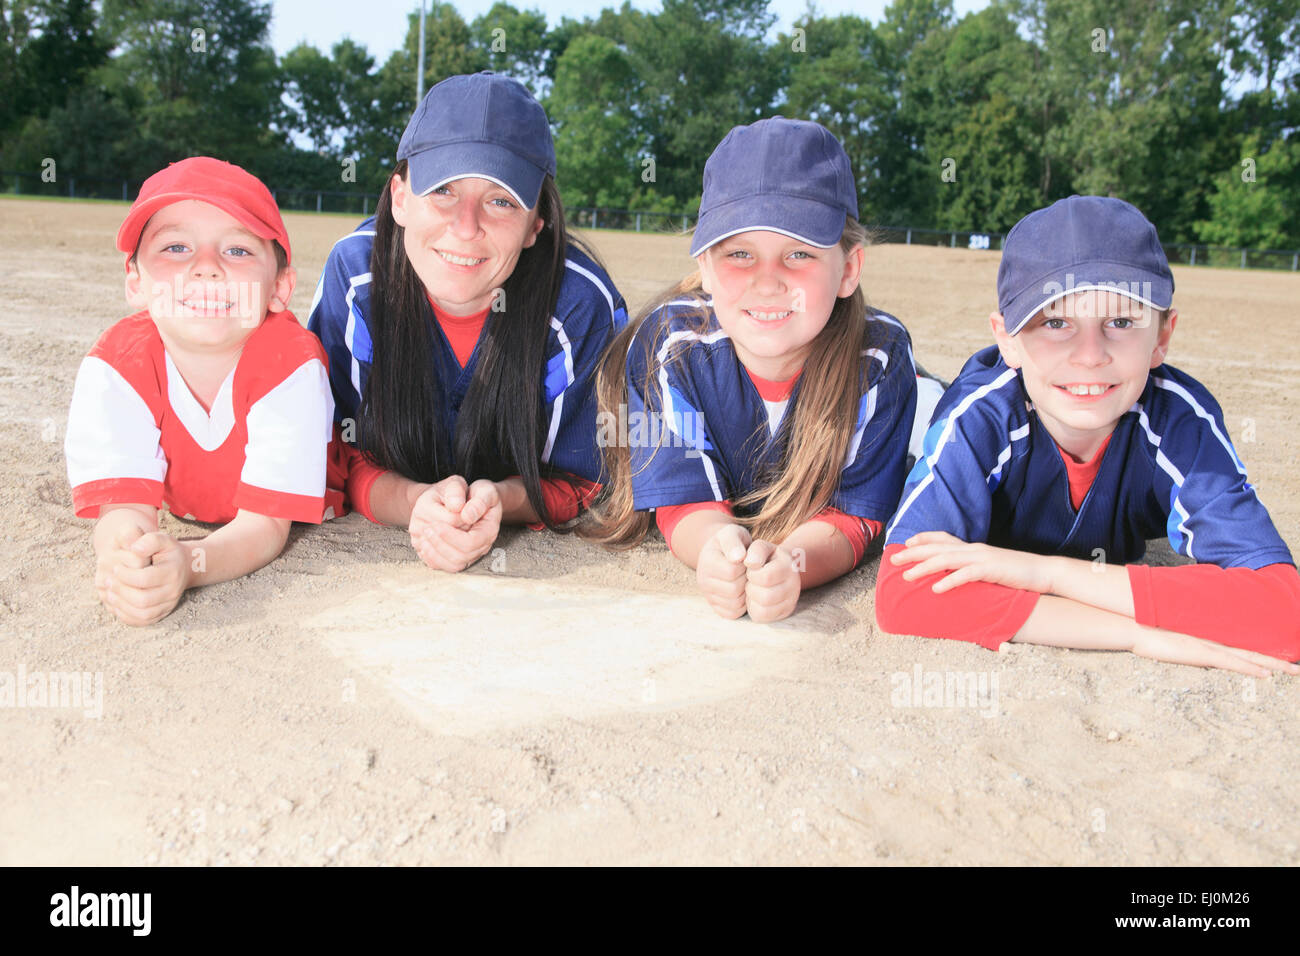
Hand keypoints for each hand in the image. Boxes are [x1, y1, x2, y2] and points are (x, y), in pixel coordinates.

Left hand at [97, 531, 189, 625]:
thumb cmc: (167, 552)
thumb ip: (149, 539)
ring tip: (110, 593)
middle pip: (143, 600)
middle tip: (108, 581)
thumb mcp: (162, 540)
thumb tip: (135, 548)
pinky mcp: (163, 613)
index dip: (125, 575)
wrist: (183, 566)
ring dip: (121, 605)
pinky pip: (143, 621)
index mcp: (172, 572)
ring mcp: (169, 604)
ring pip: (143, 613)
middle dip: (121, 591)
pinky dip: (126, 616)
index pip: (144, 579)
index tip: (115, 567)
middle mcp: (173, 591)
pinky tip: (116, 604)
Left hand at [408, 476, 501, 571]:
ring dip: (435, 552)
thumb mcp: (483, 489)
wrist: (473, 499)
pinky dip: (432, 558)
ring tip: (425, 534)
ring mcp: (470, 554)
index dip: (452, 536)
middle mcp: (482, 546)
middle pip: (461, 557)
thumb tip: (466, 515)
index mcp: (489, 530)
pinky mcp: (457, 557)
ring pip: (453, 566)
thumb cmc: (478, 494)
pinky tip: (424, 543)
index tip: (436, 524)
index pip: (471, 542)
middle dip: (441, 544)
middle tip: (427, 528)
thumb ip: (478, 500)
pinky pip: (445, 567)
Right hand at [696, 524, 750, 618]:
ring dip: (746, 593)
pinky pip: (733, 613)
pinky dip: (742, 605)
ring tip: (745, 580)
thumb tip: (738, 557)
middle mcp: (703, 581)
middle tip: (747, 572)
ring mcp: (708, 596)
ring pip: (735, 603)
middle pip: (734, 589)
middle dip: (746, 580)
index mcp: (707, 562)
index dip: (745, 566)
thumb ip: (734, 542)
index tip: (747, 560)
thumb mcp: (732, 533)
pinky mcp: (715, 607)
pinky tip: (742, 592)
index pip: (732, 571)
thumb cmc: (731, 543)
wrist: (721, 554)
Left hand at [742, 540, 801, 622]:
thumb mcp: (761, 548)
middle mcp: (795, 585)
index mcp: (789, 566)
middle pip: (766, 597)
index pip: (766, 577)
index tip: (751, 570)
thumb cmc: (765, 558)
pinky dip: (753, 609)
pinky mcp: (784, 612)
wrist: (777, 568)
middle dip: (751, 588)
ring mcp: (791, 600)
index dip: (752, 575)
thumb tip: (750, 562)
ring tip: (753, 589)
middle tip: (750, 581)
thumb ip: (756, 550)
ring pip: (764, 610)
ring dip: (752, 599)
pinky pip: (762, 617)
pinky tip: (755, 599)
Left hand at [892, 531, 1055, 593]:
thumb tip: (955, 574)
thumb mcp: (989, 567)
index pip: (943, 537)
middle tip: (894, 559)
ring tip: (906, 577)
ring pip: (946, 560)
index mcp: (973, 548)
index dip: (923, 538)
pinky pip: (966, 575)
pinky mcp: (992, 570)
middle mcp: (974, 549)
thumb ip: (972, 567)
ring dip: (924, 567)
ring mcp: (982, 558)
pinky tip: (935, 588)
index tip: (906, 542)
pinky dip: (949, 581)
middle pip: (937, 547)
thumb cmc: (1015, 572)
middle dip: (913, 553)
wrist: (1044, 572)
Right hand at [1131, 627, 1299, 677]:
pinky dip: (1251, 668)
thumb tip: (1195, 653)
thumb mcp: (1170, 640)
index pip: (1241, 646)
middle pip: (1252, 651)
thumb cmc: (1149, 632)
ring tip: (1293, 670)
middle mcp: (1214, 641)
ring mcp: (1210, 647)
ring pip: (1249, 656)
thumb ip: (1186, 645)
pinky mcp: (1203, 653)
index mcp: (1208, 639)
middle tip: (1297, 666)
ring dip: (1273, 664)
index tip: (1278, 656)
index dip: (1260, 651)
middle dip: (1276, 659)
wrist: (1137, 626)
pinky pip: (1233, 663)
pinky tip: (1266, 674)